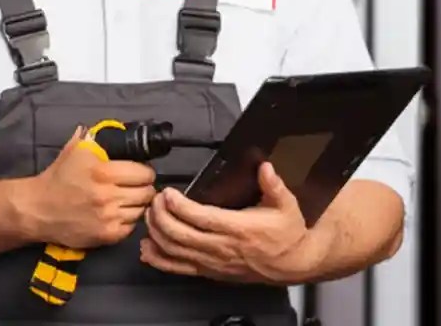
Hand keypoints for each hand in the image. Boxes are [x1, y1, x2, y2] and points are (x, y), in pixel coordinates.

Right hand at [17, 127, 157, 248]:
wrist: (38, 209)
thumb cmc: (58, 178)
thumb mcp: (74, 151)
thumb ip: (94, 138)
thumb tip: (111, 130)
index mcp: (103, 171)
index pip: (144, 173)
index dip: (144, 172)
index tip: (139, 173)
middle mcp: (108, 195)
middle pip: (147, 192)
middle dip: (144, 188)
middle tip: (135, 187)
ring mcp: (108, 217)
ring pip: (141, 210)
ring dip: (136, 205)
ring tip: (126, 201)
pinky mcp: (107, 235)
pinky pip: (131, 227)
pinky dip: (128, 221)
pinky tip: (118, 214)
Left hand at [140, 162, 329, 284]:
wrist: (293, 264)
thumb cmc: (287, 234)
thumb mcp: (287, 205)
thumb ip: (274, 185)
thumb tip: (264, 167)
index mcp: (238, 229)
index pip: (201, 218)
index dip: (179, 206)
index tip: (168, 193)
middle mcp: (222, 248)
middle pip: (180, 235)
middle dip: (161, 216)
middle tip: (154, 200)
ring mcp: (214, 262)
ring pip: (175, 251)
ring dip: (156, 233)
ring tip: (149, 215)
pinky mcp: (210, 272)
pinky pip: (179, 269)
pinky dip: (159, 259)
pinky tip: (147, 249)